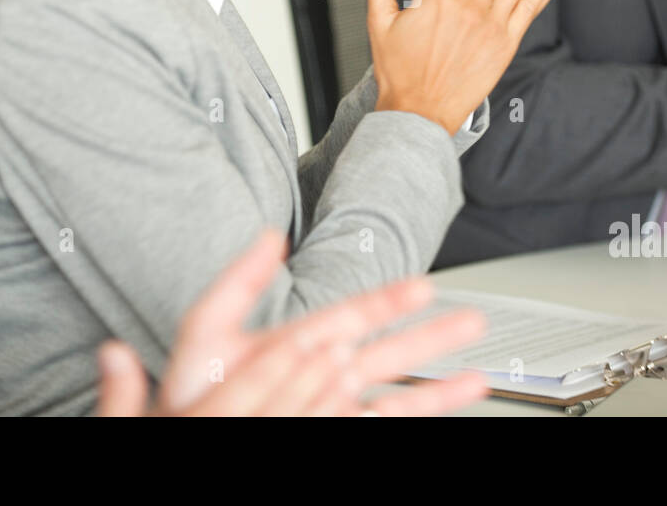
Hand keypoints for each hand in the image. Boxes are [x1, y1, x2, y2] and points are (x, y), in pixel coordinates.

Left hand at [95, 229, 487, 415]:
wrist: (190, 428)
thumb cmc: (189, 394)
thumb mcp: (206, 331)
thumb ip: (237, 286)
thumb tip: (268, 237)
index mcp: (296, 342)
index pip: (354, 315)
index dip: (391, 301)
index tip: (425, 286)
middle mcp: (321, 375)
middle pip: (388, 353)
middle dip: (432, 337)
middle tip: (473, 320)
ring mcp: (331, 407)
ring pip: (395, 393)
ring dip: (437, 383)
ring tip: (478, 371)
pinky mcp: (336, 430)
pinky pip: (385, 423)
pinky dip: (421, 411)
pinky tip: (452, 400)